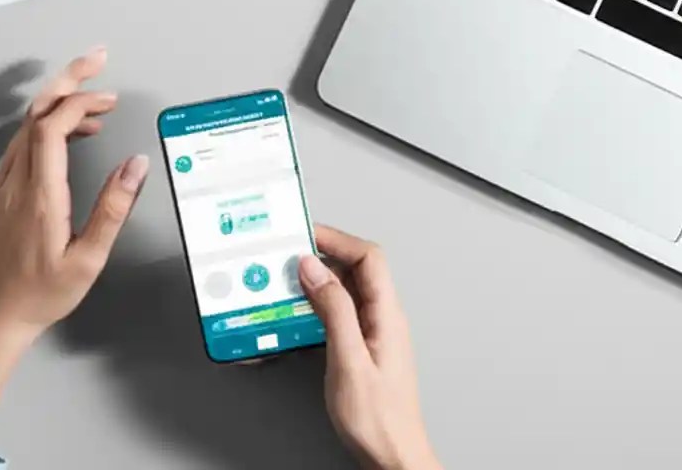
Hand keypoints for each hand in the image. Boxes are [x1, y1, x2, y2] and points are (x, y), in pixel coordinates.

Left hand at [0, 46, 148, 339]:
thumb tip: (136, 166)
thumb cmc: (39, 296)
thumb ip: (113, 208)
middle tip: (97, 60)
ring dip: (60, 104)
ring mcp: (2, 187)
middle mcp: (16, 183)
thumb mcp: (88, 259)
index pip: (53, 126)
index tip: (109, 97)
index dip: (80, 101)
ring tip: (96, 106)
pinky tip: (68, 139)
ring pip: (27, 127)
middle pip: (36, 112)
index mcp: (40, 195)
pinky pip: (22, 145)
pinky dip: (47, 128)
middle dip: (68, 80)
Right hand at [300, 226, 440, 469]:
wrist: (393, 455)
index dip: (338, 239)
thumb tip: (315, 270)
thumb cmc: (379, 419)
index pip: (368, 258)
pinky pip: (341, 313)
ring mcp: (374, 332)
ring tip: (288, 282)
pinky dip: (318, 306)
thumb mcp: (349, 360)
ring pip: (347, 291)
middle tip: (290, 253)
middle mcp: (384, 318)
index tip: (306, 234)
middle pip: (357, 269)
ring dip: (318, 282)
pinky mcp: (363, 348)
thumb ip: (333, 311)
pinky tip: (299, 315)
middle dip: (323, 255)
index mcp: (387, 314)